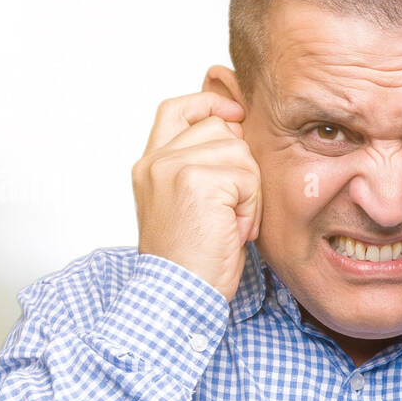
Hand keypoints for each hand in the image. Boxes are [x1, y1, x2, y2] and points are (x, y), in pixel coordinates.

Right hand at [131, 90, 261, 302]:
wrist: (176, 297)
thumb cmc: (189, 262)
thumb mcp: (188, 205)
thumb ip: (200, 166)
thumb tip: (236, 130)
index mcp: (149, 165)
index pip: (177, 108)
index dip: (211, 103)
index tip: (237, 114)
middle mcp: (156, 161)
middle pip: (221, 128)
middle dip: (241, 166)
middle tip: (231, 209)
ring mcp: (173, 167)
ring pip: (240, 152)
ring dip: (249, 192)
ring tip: (230, 224)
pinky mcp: (197, 180)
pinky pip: (248, 177)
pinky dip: (251, 208)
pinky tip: (234, 231)